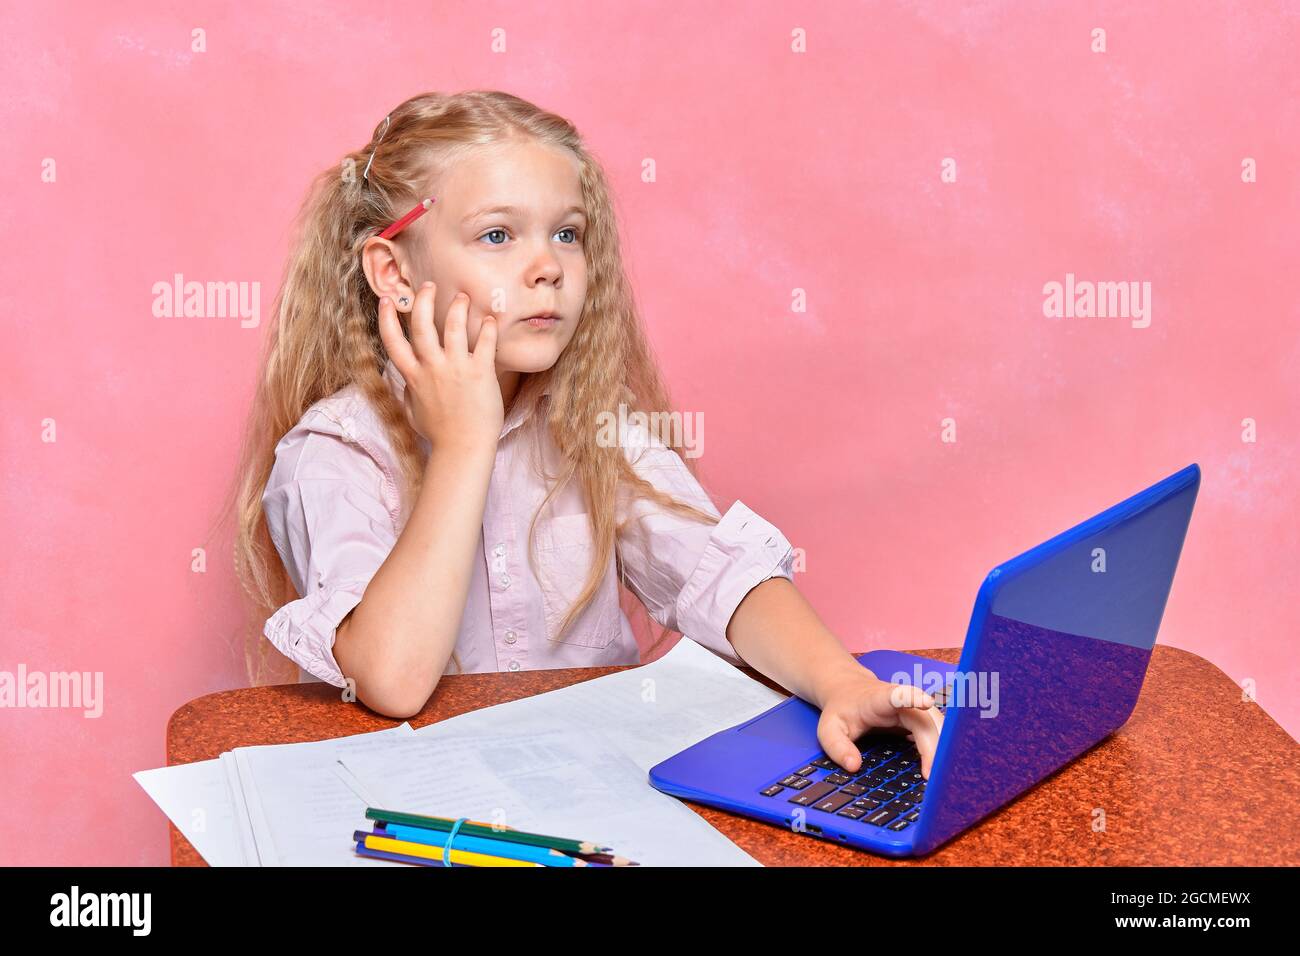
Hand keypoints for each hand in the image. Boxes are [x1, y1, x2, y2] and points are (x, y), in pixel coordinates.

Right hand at [377, 281, 502, 449]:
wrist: (464, 448)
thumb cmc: (440, 434)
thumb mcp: (414, 413)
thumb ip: (408, 393)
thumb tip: (405, 383)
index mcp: (414, 377)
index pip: (393, 341)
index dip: (386, 318)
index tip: (386, 300)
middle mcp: (432, 368)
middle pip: (421, 325)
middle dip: (422, 300)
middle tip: (428, 286)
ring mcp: (456, 368)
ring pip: (452, 326)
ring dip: (457, 307)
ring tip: (462, 296)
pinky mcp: (480, 372)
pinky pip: (484, 342)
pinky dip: (488, 327)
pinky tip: (490, 319)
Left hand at [815, 672, 945, 778]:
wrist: (850, 691)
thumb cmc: (842, 710)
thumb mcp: (829, 729)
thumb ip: (838, 748)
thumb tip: (854, 766)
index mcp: (878, 700)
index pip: (896, 695)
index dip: (911, 697)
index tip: (925, 702)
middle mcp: (901, 702)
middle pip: (924, 719)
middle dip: (932, 745)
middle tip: (929, 775)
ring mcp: (913, 708)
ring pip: (937, 725)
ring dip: (941, 749)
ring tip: (936, 776)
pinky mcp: (920, 718)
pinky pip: (937, 731)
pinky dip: (941, 748)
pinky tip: (938, 766)